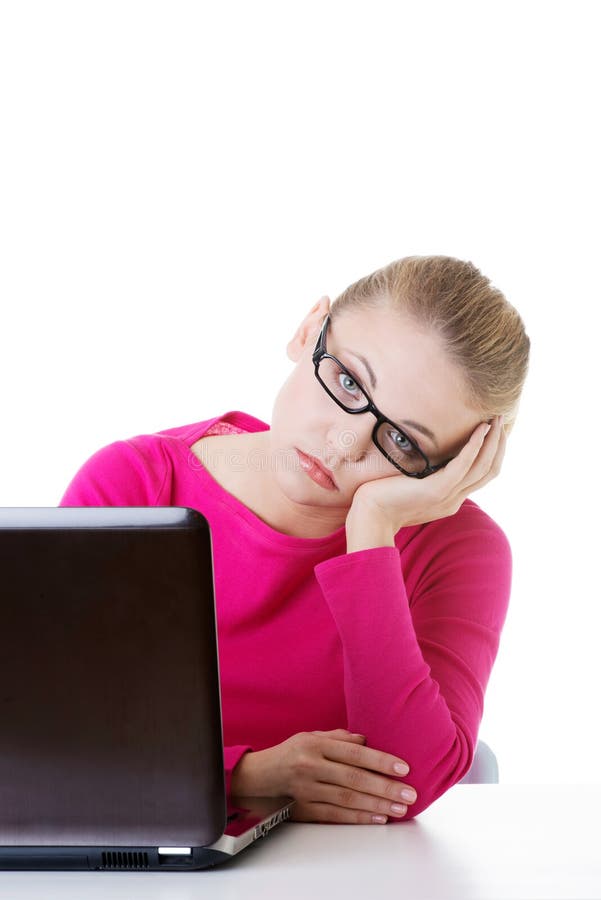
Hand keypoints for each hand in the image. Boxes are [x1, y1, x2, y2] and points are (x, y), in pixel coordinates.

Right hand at [230, 728, 415, 823]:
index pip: (354, 753)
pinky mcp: (303, 809)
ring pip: (347, 799)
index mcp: (315, 745)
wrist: (257, 776)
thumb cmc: (289, 753)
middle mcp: (311, 766)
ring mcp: (306, 790)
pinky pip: (335, 816)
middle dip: (385, 787)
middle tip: (409, 794)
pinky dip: (358, 818)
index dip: (380, 761)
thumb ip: (338, 737)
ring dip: (376, 805)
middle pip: (354, 779)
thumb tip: (366, 740)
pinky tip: (376, 818)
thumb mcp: (310, 736)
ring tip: (399, 809)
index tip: (403, 768)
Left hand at [347, 414, 506, 535]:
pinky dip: (475, 446)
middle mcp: (454, 500)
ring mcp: (448, 496)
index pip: (482, 476)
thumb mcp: (410, 489)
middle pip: (489, 470)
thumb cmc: (382, 500)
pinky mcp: (437, 490)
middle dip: (498, 444)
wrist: (368, 517)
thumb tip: (427, 459)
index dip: (492, 453)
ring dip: (492, 441)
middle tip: (501, 420)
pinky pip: (463, 465)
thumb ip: (424, 478)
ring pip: (483, 467)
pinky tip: (480, 429)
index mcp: (450, 500)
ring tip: (496, 419)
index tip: (495, 431)